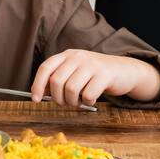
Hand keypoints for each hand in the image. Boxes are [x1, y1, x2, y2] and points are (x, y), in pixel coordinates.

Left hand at [30, 49, 159, 106]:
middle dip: (58, 98)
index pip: (46, 68)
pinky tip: (91, 99)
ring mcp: (92, 64)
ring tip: (79, 101)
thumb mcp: (75, 71)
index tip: (36, 99)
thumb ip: (59, 79)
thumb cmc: (95, 75)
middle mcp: (78, 57)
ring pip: (71, 89)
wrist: (124, 70)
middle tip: (66, 103)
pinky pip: (88, 95)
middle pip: (57, 81)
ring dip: (73, 102)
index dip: (38, 84)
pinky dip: (87, 102)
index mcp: (67, 55)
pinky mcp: (105, 75)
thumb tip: (41, 94)